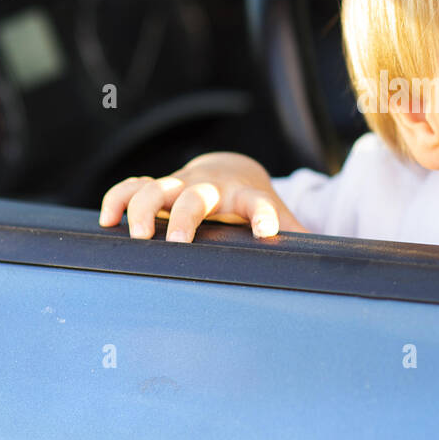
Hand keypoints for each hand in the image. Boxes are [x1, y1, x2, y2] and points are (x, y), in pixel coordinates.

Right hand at [98, 152, 307, 241]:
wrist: (234, 170)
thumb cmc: (255, 204)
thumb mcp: (278, 218)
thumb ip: (297, 239)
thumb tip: (331, 269)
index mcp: (247, 197)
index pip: (261, 205)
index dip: (265, 218)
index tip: (267, 234)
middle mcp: (212, 188)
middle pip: (197, 195)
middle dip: (185, 216)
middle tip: (176, 243)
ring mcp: (182, 185)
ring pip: (156, 186)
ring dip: (142, 207)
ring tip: (138, 236)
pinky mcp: (159, 187)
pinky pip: (131, 186)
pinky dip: (117, 199)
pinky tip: (107, 223)